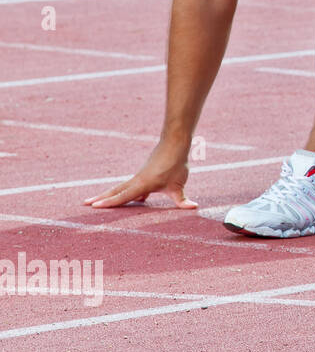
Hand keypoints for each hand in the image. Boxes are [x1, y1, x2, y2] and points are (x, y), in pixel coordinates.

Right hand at [83, 145, 197, 209]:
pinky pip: (130, 186)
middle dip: (100, 198)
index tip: (95, 206)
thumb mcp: (179, 184)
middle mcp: (137, 181)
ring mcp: (139, 177)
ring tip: (95, 201)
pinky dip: (124, 192)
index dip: (110, 202)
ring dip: (108, 195)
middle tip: (85, 204)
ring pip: (120, 188)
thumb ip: (182, 199)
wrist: (174, 144)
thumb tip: (193, 207)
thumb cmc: (176, 164)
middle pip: (115, 191)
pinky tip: (135, 200)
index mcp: (143, 184)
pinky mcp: (143, 175)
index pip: (123, 196)